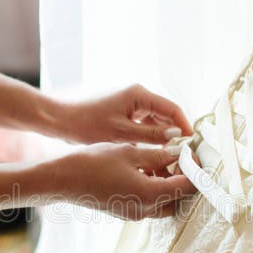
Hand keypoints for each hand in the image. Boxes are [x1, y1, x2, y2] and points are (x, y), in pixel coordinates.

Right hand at [57, 143, 196, 219]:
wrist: (64, 180)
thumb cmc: (93, 164)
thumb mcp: (130, 153)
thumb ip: (158, 155)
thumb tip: (179, 153)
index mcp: (150, 195)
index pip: (186, 187)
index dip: (194, 170)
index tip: (191, 153)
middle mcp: (145, 210)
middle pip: (178, 198)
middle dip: (182, 178)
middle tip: (177, 157)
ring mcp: (135, 213)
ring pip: (164, 201)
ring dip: (167, 183)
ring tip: (159, 160)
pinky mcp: (126, 212)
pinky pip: (149, 202)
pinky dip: (153, 187)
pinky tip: (144, 169)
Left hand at [60, 85, 193, 144]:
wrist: (60, 120)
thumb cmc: (86, 124)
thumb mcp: (122, 133)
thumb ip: (151, 134)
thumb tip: (175, 136)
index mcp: (139, 95)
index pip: (172, 109)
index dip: (184, 126)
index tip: (192, 144)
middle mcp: (136, 95)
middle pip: (165, 115)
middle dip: (175, 133)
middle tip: (183, 154)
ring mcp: (129, 104)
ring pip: (154, 121)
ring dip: (162, 137)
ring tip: (170, 157)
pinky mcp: (122, 112)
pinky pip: (143, 124)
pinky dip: (149, 137)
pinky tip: (152, 153)